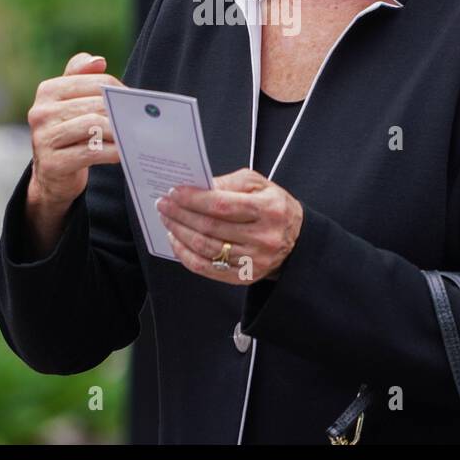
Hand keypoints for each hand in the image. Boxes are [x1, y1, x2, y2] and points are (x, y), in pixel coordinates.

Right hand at [24, 52, 122, 223]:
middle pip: (96, 104)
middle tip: (142, 120)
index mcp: (48, 90)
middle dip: (121, 112)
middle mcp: (41, 112)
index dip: (119, 91)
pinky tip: (124, 153)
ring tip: (134, 135)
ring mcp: (44, 138)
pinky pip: (91, 152)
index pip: (94, 81)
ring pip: (94, 126)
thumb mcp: (70, 100)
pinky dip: (113, 152)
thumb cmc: (68, 131)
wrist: (51, 174)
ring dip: (119, 131)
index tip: (134, 102)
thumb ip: (82, 75)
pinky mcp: (52, 163)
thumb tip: (99, 61)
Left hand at [156, 168, 302, 283]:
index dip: (193, 199)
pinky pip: (207, 269)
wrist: (296, 238)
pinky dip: (186, 255)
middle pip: (210, 227)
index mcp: (268, 210)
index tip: (174, 193)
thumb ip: (229, 183)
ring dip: (179, 233)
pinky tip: (177, 241)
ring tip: (168, 220)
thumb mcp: (258, 184)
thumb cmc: (273, 207)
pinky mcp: (245, 277)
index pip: (222, 205)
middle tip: (163, 205)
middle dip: (180, 214)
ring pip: (206, 248)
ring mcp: (254, 261)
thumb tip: (199, 187)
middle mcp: (263, 238)